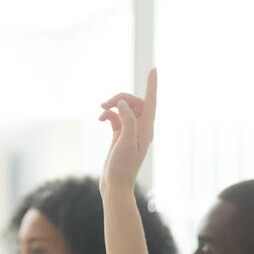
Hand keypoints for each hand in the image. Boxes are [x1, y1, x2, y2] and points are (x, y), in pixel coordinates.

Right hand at [97, 67, 156, 192]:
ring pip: (123, 108)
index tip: (153, 69)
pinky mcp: (120, 135)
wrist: (115, 184)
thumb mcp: (126, 142)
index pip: (151, 101)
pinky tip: (100, 119)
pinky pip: (115, 117)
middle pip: (133, 102)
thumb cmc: (123, 167)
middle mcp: (141, 128)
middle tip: (105, 103)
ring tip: (101, 110)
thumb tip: (122, 103)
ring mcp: (130, 131)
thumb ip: (127, 120)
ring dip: (112, 105)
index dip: (152, 85)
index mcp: (146, 129)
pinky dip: (108, 114)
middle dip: (119, 97)